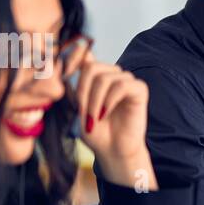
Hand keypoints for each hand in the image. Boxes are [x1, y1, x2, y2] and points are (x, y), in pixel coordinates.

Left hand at [68, 51, 156, 188]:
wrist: (112, 151)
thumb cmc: (94, 131)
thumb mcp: (76, 105)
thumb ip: (75, 81)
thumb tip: (78, 53)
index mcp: (97, 76)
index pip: (84, 56)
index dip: (72, 62)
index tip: (64, 79)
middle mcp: (112, 74)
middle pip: (92, 67)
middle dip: (82, 91)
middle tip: (81, 111)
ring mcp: (126, 81)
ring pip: (105, 78)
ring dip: (95, 100)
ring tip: (94, 118)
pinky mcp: (139, 90)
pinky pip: (122, 85)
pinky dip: (110, 100)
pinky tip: (105, 113)